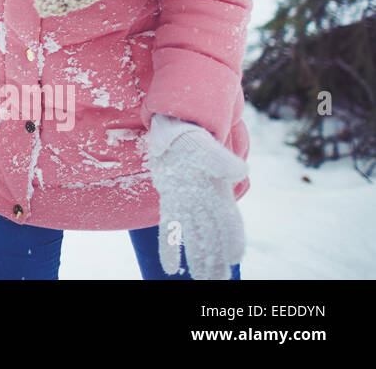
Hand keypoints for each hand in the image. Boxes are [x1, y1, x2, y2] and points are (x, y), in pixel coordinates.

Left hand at [147, 113, 247, 279]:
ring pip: (195, 237)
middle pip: (212, 235)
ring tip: (202, 281)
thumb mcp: (203, 145)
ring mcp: (188, 203)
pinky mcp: (171, 201)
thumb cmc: (191, 137)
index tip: (234, 257)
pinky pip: (171, 229)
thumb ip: (219, 159)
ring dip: (198, 258)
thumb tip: (239, 171)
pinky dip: (170, 247)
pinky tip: (170, 268)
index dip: (232, 237)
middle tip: (219, 281)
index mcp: (218, 191)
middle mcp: (205, 201)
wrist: (173, 128)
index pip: (228, 219)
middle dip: (216, 258)